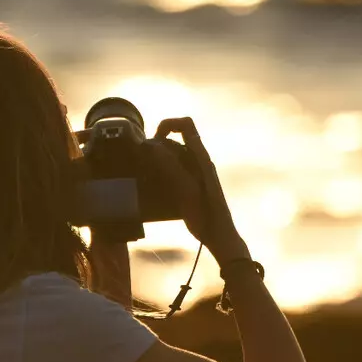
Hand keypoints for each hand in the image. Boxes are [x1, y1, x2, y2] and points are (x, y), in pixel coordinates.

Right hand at [147, 117, 248, 262]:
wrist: (219, 236)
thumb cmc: (207, 213)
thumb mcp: (187, 189)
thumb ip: (171, 166)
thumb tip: (153, 146)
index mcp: (201, 156)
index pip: (186, 125)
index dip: (168, 125)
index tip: (153, 140)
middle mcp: (197, 161)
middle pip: (174, 141)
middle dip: (157, 147)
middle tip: (142, 162)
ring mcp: (193, 174)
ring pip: (171, 158)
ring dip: (156, 162)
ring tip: (143, 174)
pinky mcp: (188, 187)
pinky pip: (171, 173)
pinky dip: (159, 175)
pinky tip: (150, 187)